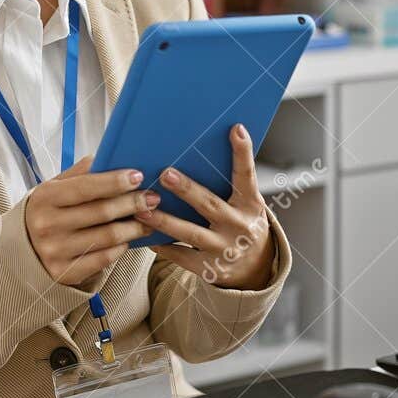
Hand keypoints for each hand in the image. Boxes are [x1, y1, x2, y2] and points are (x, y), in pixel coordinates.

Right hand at [24, 156, 157, 285]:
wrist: (25, 247)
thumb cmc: (50, 210)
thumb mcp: (56, 187)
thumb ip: (81, 173)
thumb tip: (113, 157)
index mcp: (45, 198)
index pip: (85, 187)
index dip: (115, 181)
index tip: (138, 176)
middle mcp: (47, 225)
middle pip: (102, 212)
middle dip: (133, 203)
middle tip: (153, 198)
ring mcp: (55, 251)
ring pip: (108, 237)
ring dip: (135, 227)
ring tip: (149, 218)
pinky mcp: (64, 273)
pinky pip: (104, 259)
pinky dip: (122, 247)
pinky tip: (130, 237)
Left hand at [135, 123, 274, 289]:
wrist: (255, 268)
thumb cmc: (242, 224)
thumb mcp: (246, 204)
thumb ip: (230, 183)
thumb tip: (202, 150)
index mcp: (250, 205)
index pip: (246, 175)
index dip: (243, 152)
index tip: (235, 129)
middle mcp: (239, 226)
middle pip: (210, 204)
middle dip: (187, 190)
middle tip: (166, 173)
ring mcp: (225, 248)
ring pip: (190, 233)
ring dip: (164, 220)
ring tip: (141, 209)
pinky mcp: (211, 268)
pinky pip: (182, 255)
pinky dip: (164, 246)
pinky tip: (146, 238)